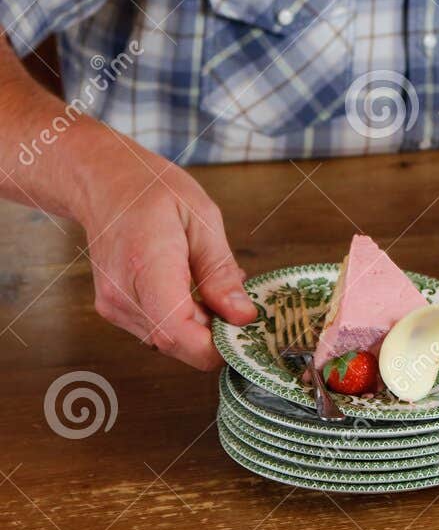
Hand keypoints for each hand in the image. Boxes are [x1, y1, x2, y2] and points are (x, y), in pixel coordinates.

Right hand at [75, 137, 257, 369]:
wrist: (103, 183)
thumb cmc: (151, 189)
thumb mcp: (202, 217)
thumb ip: (220, 271)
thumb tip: (242, 316)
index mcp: (146, 266)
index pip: (177, 332)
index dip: (215, 346)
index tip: (245, 331)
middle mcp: (123, 294)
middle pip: (177, 343)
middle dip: (215, 334)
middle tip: (238, 303)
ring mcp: (113, 306)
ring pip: (168, 342)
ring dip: (199, 327)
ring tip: (211, 286)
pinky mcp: (113, 310)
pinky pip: (156, 330)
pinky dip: (181, 319)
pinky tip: (190, 289)